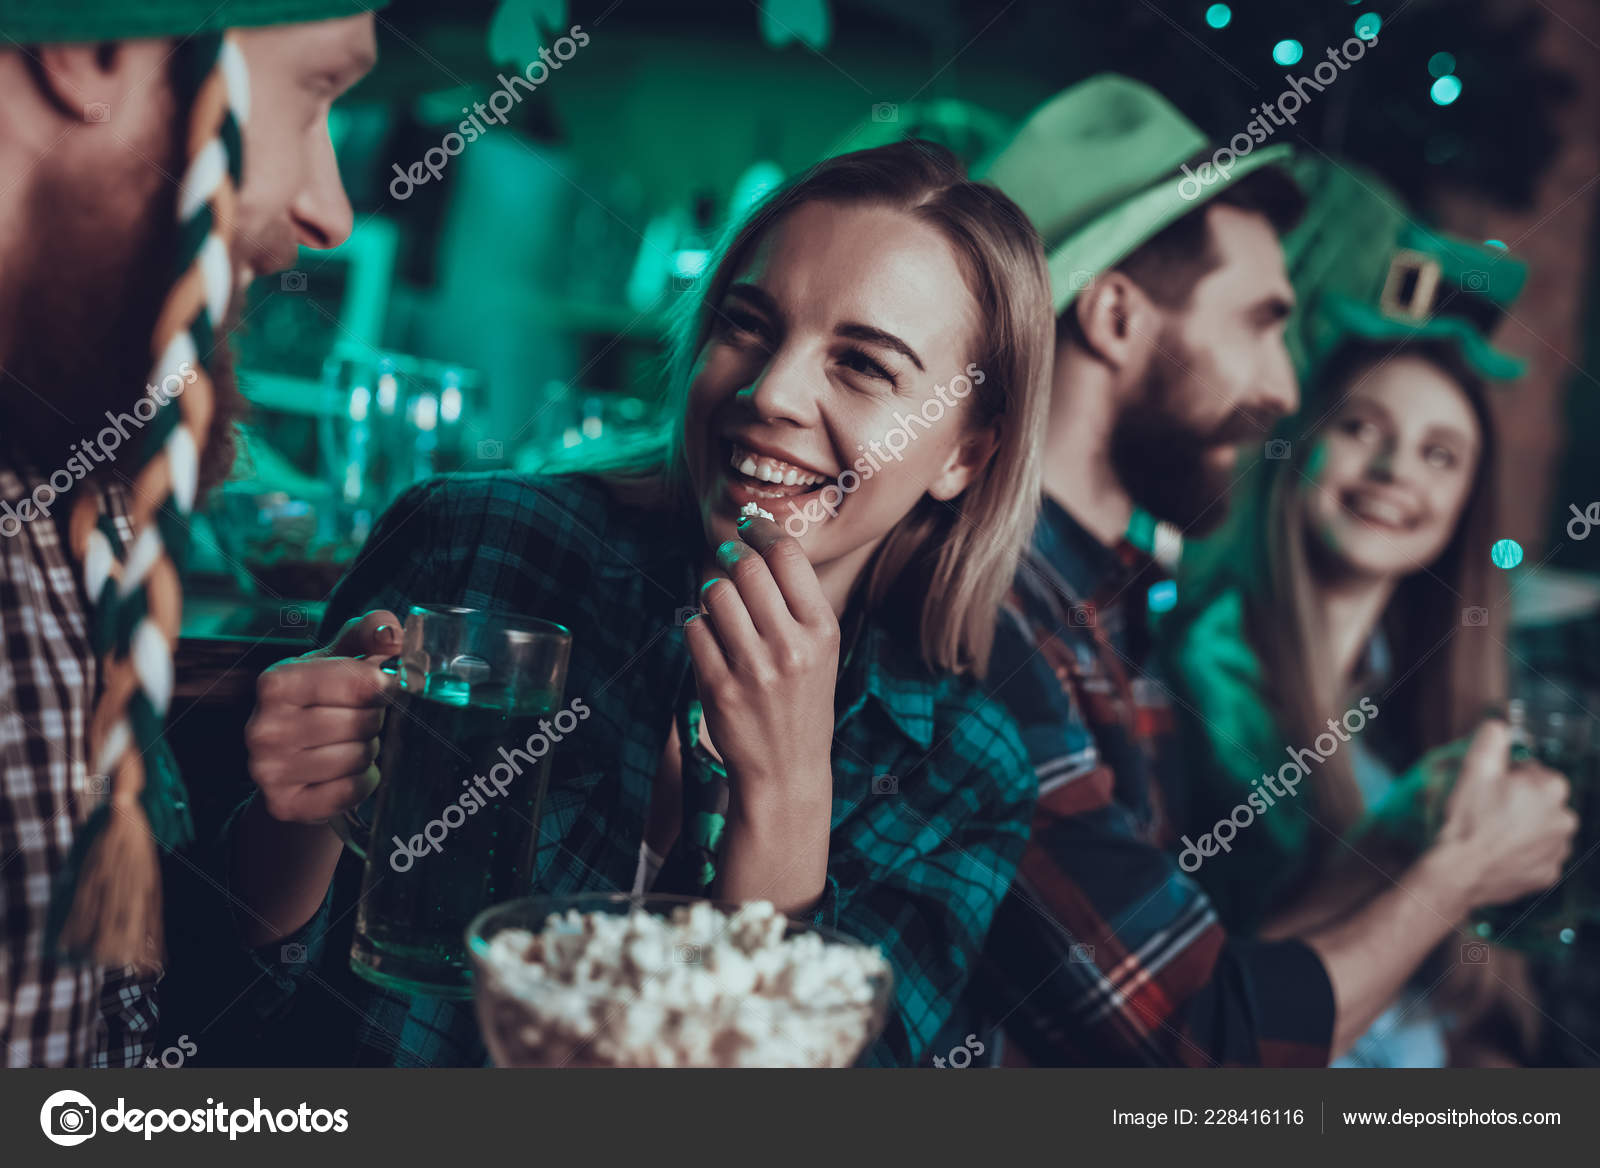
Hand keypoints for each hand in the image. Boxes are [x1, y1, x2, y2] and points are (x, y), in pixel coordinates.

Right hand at [244, 610, 400, 823]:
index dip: (384, 686)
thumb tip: (394, 634)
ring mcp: (268, 771)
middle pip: (361, 722)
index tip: (386, 687)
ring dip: (366, 750)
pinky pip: (351, 791)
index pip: (360, 683)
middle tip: (358, 719)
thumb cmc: (322, 698)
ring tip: (347, 742)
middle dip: (372, 720)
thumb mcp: (340, 657)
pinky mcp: (283, 805)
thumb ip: (370, 633)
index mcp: (276, 682)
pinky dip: (362, 781)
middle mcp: (263, 727)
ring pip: (358, 758)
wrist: (290, 759)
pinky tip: (344, 771)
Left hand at [684, 515, 839, 814]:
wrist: (787, 769)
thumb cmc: (802, 700)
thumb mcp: (819, 650)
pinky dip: (698, 626)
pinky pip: (694, 628)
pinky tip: (711, 640)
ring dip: (711, 591)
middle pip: (746, 567)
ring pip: (714, 593)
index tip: (750, 524)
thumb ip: (794, 601)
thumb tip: (754, 544)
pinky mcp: (718, 687)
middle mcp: (790, 646)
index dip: (762, 531)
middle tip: (725, 552)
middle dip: (730, 553)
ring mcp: (752, 668)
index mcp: (822, 630)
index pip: (787, 556)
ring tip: (721, 606)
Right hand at [1435, 719, 1577, 909]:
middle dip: (1519, 802)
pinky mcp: (1549, 873)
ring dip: (1523, 827)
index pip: (1533, 771)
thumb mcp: (1475, 769)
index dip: (1508, 777)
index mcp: (1552, 788)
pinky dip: (1522, 853)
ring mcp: (1559, 849)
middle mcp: (1565, 818)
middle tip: (1489, 810)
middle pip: (1540, 800)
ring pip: (1541, 828)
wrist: (1461, 870)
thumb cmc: (1469, 820)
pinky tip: (1499, 852)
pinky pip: (1538, 856)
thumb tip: (1500, 726)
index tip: (1490, 788)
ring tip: (1492, 833)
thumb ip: (1492, 739)